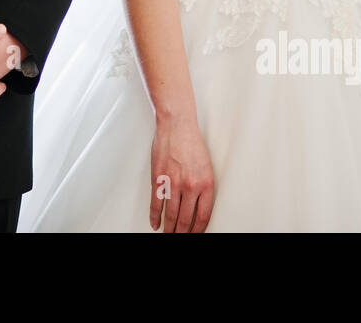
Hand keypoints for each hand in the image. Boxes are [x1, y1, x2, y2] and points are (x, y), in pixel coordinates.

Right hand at [150, 115, 213, 232]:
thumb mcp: (206, 165)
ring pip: (171, 215)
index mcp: (206, 183)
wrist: (176, 124)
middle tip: (181, 237)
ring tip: (168, 234)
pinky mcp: (159, 179)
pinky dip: (155, 216)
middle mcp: (191, 185)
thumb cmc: (190, 140)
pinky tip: (155, 223)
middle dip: (183, 233)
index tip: (196, 234)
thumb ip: (202, 185)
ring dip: (169, 228)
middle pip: (186, 219)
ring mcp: (174, 183)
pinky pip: (156, 204)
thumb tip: (197, 204)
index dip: (199, 229)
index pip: (204, 216)